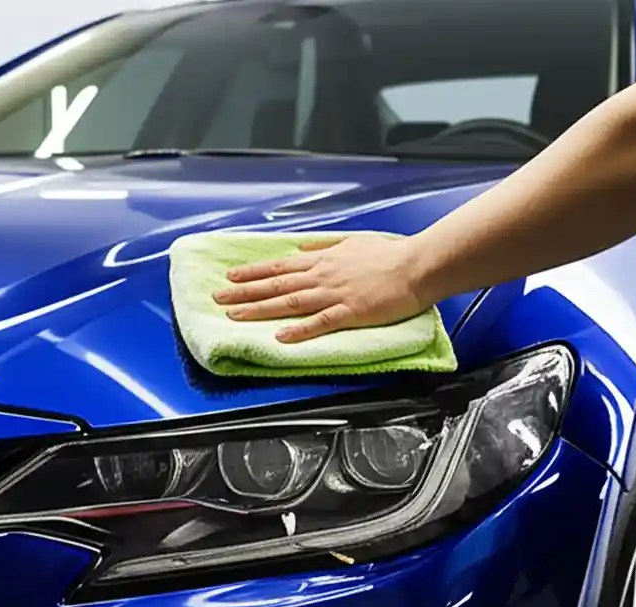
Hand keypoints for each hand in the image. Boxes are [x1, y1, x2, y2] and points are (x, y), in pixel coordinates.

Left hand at [212, 233, 432, 342]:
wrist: (417, 264)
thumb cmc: (390, 254)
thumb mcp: (352, 241)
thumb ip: (325, 245)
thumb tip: (303, 246)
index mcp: (323, 260)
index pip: (280, 267)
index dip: (253, 273)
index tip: (231, 277)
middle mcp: (323, 276)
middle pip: (276, 284)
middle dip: (244, 292)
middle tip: (218, 298)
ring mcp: (335, 294)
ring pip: (290, 302)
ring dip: (260, 309)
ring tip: (235, 315)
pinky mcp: (351, 311)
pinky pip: (320, 322)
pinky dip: (298, 330)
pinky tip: (280, 336)